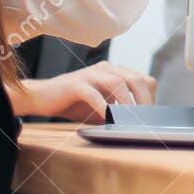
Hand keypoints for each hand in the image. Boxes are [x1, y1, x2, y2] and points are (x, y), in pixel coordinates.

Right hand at [12, 63, 157, 124]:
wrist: (42, 98)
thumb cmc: (75, 103)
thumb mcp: (104, 107)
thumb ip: (120, 111)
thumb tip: (140, 125)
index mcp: (115, 72)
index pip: (144, 79)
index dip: (150, 97)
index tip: (151, 116)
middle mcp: (106, 69)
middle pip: (135, 79)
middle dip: (145, 100)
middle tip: (146, 120)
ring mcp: (90, 74)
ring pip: (118, 83)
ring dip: (127, 103)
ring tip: (131, 120)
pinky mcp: (76, 84)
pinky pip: (93, 94)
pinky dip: (103, 106)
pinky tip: (107, 118)